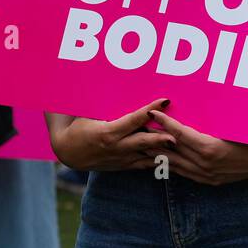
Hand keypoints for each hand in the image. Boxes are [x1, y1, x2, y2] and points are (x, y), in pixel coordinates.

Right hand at [49, 99, 176, 171]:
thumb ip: (100, 101)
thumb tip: (111, 81)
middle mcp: (117, 148)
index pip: (134, 119)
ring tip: (182, 145)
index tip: (165, 100)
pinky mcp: (123, 166)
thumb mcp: (84, 112)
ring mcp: (121, 159)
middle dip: (163, 137)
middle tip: (179, 132)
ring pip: (148, 156)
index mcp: (107, 133)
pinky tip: (172, 157)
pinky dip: (158, 160)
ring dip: (164, 151)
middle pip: (145, 141)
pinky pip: (144, 164)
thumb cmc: (74, 126)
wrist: (66, 152)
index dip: (151, 110)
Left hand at [147, 112, 247, 184]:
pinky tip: (164, 158)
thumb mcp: (232, 124)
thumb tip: (190, 106)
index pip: (178, 134)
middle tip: (139, 127)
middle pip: (171, 152)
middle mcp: (206, 166)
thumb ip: (209, 120)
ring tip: (144, 143)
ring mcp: (208, 176)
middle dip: (153, 140)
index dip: (164, 122)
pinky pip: (186, 173)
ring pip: (175, 166)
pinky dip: (173, 165)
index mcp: (210, 149)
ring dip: (159, 154)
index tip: (152, 111)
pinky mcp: (212, 182)